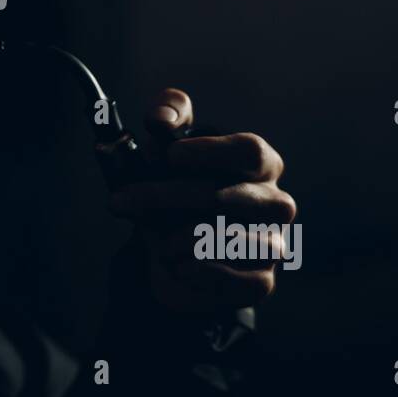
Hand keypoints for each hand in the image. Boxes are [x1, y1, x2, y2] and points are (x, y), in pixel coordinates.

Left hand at [107, 88, 294, 312]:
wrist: (171, 248)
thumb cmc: (178, 187)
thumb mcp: (168, 144)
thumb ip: (167, 114)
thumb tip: (160, 118)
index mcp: (259, 164)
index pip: (249, 151)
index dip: (210, 151)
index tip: (170, 155)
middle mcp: (275, 202)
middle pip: (226, 196)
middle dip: (166, 197)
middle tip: (122, 200)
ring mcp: (273, 243)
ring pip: (233, 240)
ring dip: (182, 240)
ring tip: (158, 241)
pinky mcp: (261, 281)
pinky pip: (241, 280)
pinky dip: (202, 272)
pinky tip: (178, 265)